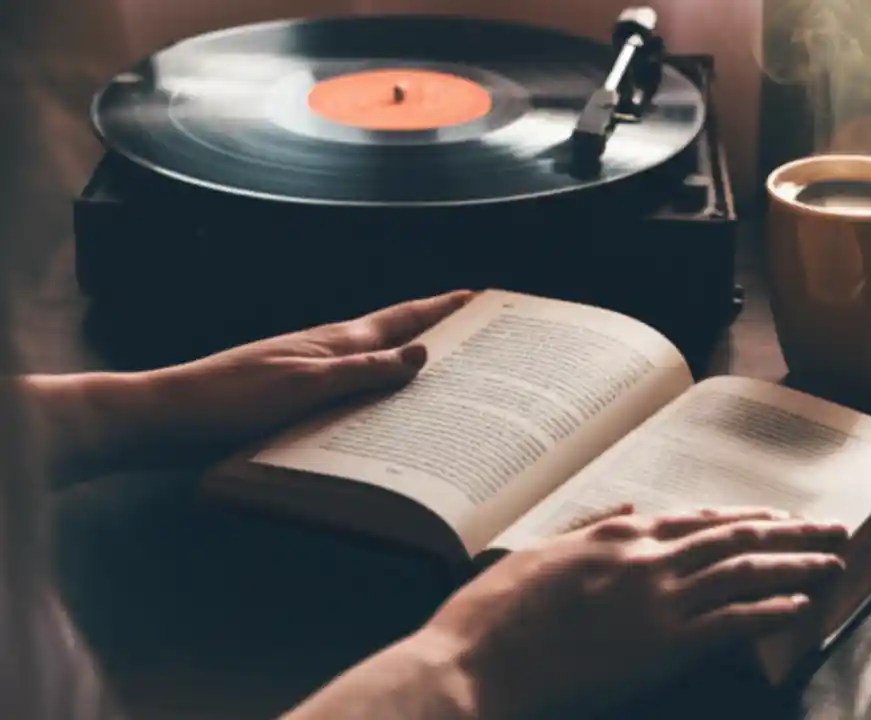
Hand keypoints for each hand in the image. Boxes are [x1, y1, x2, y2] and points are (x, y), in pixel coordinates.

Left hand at [139, 289, 472, 447]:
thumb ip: (364, 371)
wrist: (171, 414)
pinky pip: (357, 388)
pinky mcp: (298, 396)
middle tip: (481, 335)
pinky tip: (389, 412)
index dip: (442, 308)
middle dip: (440, 332)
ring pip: (378, 362)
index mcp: (338, 341)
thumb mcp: (305, 386)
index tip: (479, 297)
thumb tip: (425, 355)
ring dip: (414, 364)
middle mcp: (331, 351)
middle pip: (397, 336)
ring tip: (450, 374)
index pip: (403, 318)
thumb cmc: (233, 399)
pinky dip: (383, 391)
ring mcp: (314, 371)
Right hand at [409, 507, 848, 718]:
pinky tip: (800, 608)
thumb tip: (633, 508)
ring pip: (744, 572)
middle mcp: (647, 557)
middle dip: (790, 531)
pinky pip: (731, 622)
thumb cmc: (498, 611)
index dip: (747, 517)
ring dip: (795, 565)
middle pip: (735, 537)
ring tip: (833, 562)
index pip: (699, 520)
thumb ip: (594, 527)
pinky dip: (770, 611)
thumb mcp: (544, 552)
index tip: (779, 516)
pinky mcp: (662, 646)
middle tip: (833, 527)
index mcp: (618, 535)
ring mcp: (657, 600)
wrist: (477, 659)